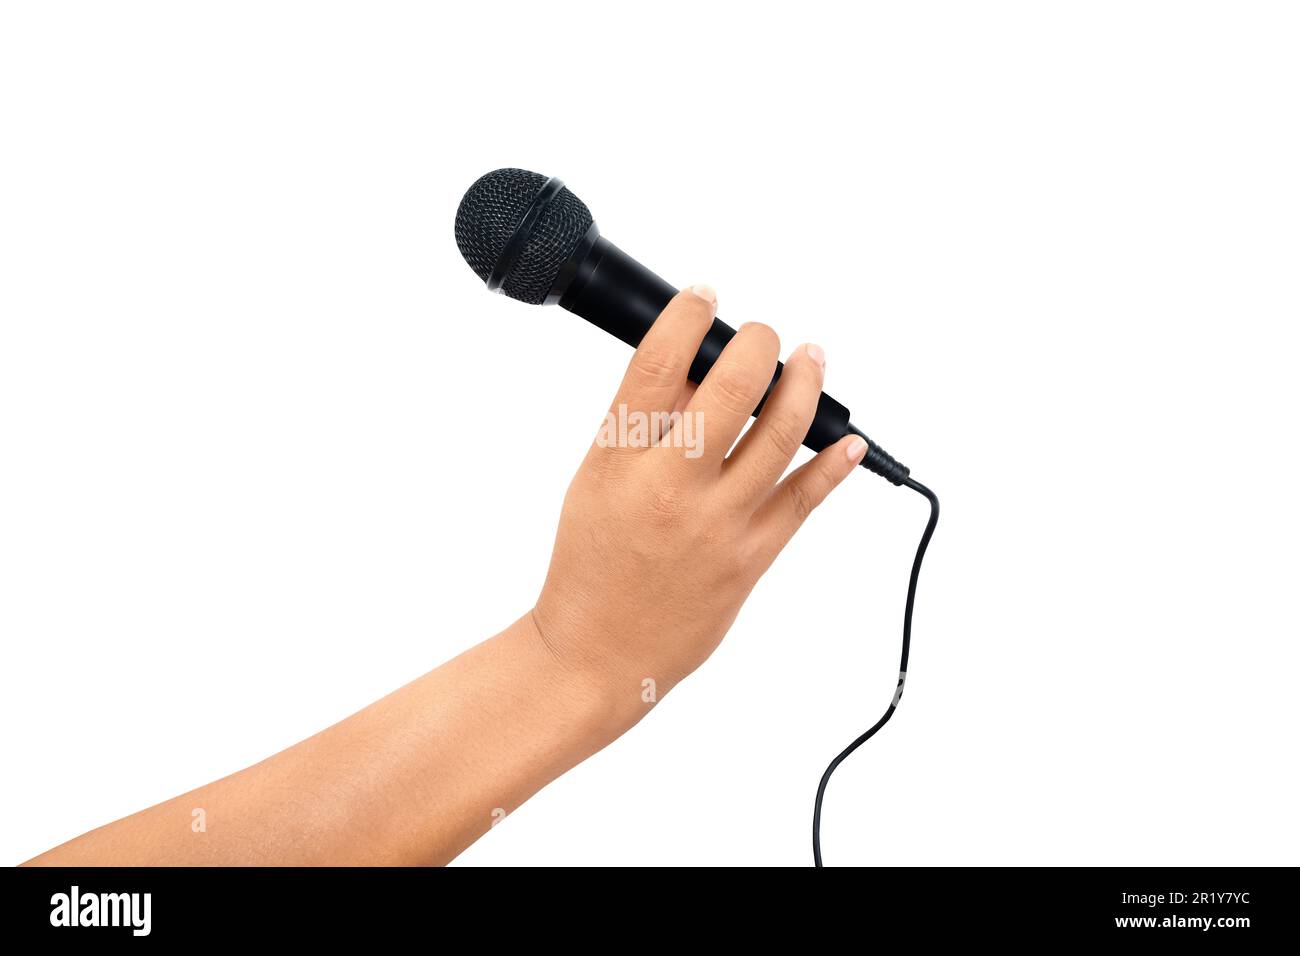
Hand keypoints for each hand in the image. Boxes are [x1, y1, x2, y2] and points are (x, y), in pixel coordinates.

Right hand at [531, 285, 867, 713]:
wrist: (599, 652)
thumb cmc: (591, 564)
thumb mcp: (594, 481)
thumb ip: (639, 426)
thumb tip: (696, 367)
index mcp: (618, 461)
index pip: (657, 365)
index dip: (688, 316)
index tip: (704, 296)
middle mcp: (670, 488)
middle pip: (732, 389)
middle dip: (758, 344)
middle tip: (765, 334)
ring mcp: (718, 525)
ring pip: (781, 436)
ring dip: (805, 387)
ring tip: (811, 359)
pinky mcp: (753, 559)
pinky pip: (804, 499)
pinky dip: (834, 463)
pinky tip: (848, 438)